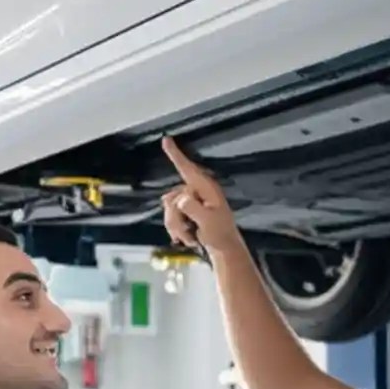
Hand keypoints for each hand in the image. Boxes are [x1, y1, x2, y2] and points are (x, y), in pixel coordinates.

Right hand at [161, 136, 242, 254]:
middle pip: (173, 197)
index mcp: (206, 189)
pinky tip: (187, 238)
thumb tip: (180, 200)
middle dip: (176, 218)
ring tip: (190, 237)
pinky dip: (176, 229)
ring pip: (169, 209)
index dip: (176, 154)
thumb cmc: (221, 234)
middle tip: (189, 233)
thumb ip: (193, 208)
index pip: (187, 168)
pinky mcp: (187, 211)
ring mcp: (191, 202)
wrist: (223, 249)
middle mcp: (197, 192)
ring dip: (176, 226)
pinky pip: (170, 216)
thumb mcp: (208, 221)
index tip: (166, 139)